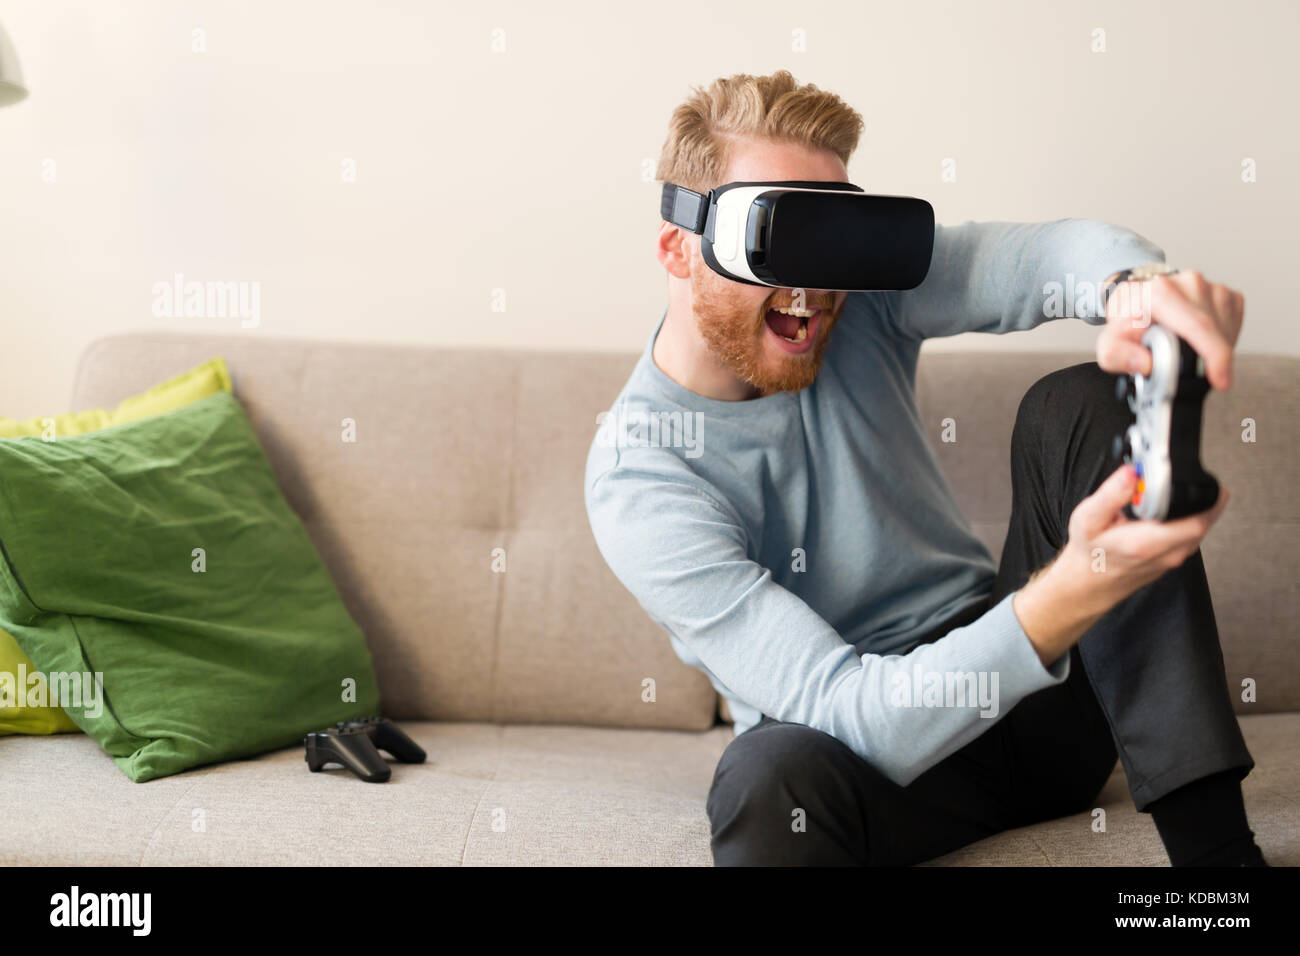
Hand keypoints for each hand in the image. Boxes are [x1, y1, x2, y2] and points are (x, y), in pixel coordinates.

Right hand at [1013, 463, 1228, 665]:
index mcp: (1148, 542)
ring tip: (1174, 495)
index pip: (1197, 521)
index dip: (1207, 498)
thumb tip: (1131, 473)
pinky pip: (1192, 537)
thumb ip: (1111, 495)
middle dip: (1203, 498)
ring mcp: (1173, 559)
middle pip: (1205, 522)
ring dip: (1196, 509)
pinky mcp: (1174, 559)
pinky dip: (1188, 520)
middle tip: (1188, 480)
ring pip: (1201, 529)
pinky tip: (1167, 512)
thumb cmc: (1089, 551)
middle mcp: (1167, 554)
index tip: (1197, 477)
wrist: (1088, 582)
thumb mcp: (1087, 518)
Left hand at [1096, 270, 1244, 389]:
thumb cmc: (1128, 318)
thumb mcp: (1110, 341)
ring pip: (1225, 332)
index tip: (1219, 379)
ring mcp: (1212, 287)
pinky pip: (1232, 327)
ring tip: (1187, 351)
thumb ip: (1116, 355)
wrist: (1138, 296)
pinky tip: (1200, 341)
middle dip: (1209, 360)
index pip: (1198, 325)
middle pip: (1214, 332)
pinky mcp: (1227, 295)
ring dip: (1214, 351)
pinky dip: (1221, 341)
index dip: (1214, 355)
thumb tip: (1145, 364)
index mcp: (1162, 292)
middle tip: (1193, 374)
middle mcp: (1190, 283)